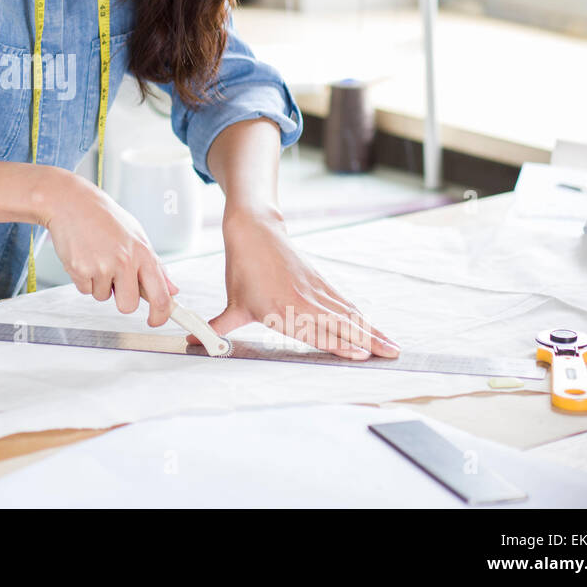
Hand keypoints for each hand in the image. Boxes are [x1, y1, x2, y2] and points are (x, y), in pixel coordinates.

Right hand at [40, 171, 179, 325]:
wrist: (70, 203)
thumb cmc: (104, 218)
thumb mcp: (137, 235)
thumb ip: (156, 265)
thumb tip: (172, 290)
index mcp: (142, 253)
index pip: (160, 295)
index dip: (161, 314)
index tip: (156, 320)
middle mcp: (124, 260)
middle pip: (128, 306)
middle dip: (121, 299)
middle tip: (115, 280)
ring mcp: (101, 266)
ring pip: (103, 297)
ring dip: (100, 284)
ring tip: (96, 257)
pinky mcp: (79, 270)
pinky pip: (85, 290)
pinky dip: (84, 279)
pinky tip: (84, 257)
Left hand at [200, 207, 399, 358]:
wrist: (255, 231)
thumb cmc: (243, 271)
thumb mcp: (232, 304)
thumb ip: (218, 329)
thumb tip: (193, 343)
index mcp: (282, 309)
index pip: (315, 332)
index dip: (337, 344)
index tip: (359, 354)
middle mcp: (304, 301)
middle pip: (341, 324)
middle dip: (367, 341)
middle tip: (391, 355)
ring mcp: (317, 291)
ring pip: (349, 314)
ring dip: (372, 331)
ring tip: (393, 347)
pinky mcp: (322, 283)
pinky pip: (346, 304)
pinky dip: (363, 317)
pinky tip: (375, 328)